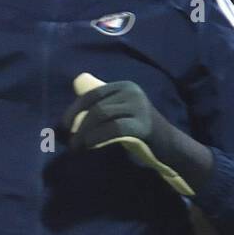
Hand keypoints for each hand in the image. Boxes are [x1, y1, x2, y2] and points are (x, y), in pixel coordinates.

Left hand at [63, 72, 212, 196]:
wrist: (170, 147)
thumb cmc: (140, 131)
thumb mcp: (120, 112)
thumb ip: (102, 103)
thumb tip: (75, 86)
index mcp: (124, 86)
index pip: (92, 94)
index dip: (74, 110)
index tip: (64, 127)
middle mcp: (132, 92)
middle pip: (95, 107)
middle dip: (78, 125)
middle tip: (70, 143)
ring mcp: (139, 107)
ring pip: (102, 116)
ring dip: (84, 134)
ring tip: (77, 148)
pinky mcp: (143, 125)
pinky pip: (113, 129)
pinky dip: (97, 137)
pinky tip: (89, 146)